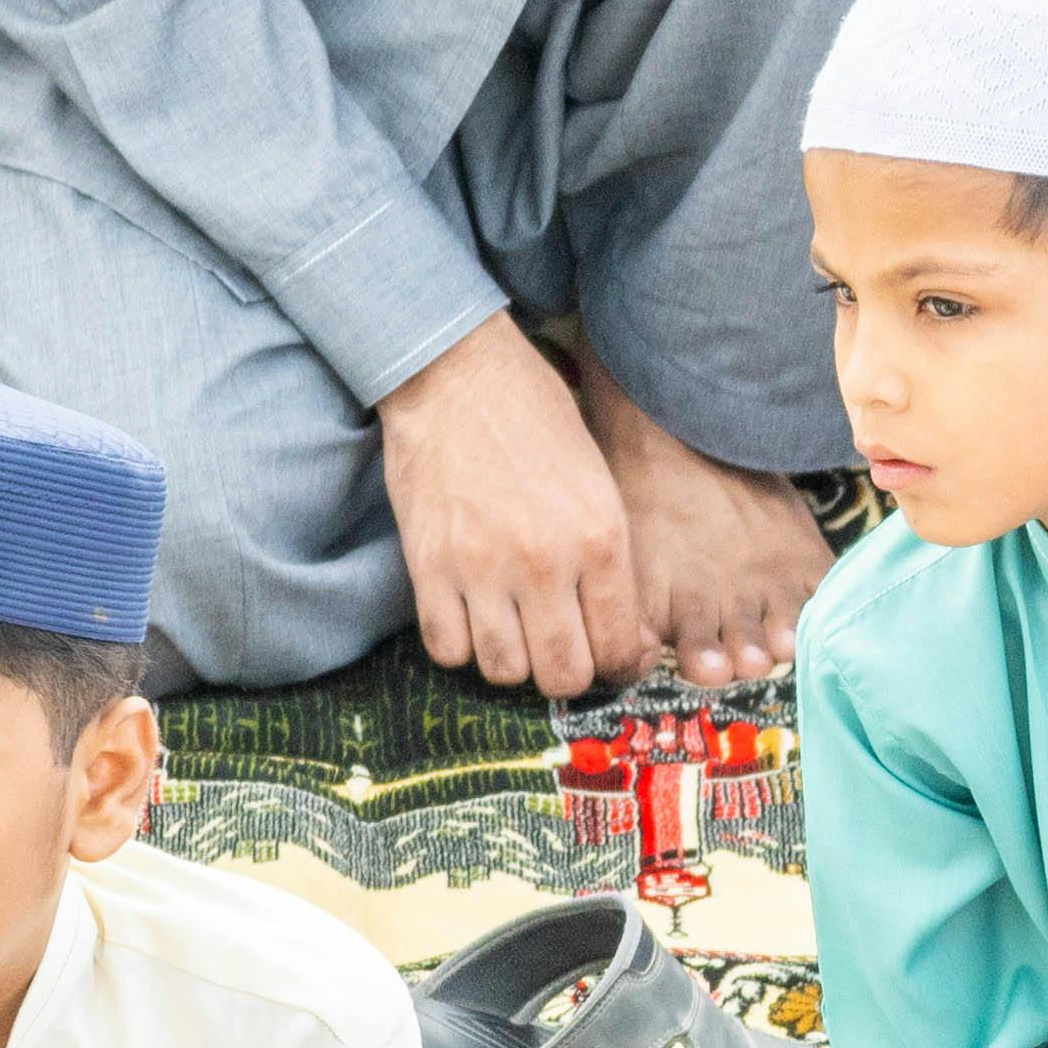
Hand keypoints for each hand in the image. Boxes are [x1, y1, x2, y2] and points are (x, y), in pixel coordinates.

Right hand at [378, 308, 645, 693]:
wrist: (455, 372)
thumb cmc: (534, 415)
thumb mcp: (598, 479)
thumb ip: (608, 555)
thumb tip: (617, 625)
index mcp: (600, 539)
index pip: (619, 647)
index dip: (619, 666)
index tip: (610, 657)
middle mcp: (545, 563)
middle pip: (563, 676)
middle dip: (568, 674)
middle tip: (560, 650)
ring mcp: (481, 569)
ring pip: (504, 671)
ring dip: (512, 661)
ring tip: (513, 632)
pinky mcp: (428, 566)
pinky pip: (446, 648)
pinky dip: (460, 645)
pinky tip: (470, 618)